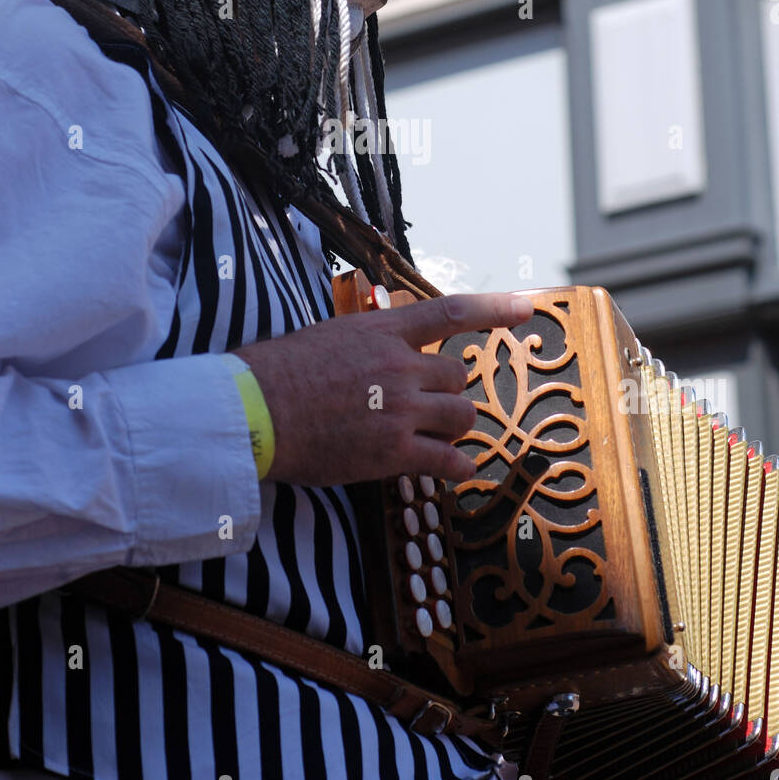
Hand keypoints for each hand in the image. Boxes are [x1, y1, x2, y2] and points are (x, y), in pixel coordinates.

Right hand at [232, 291, 531, 486]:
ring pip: (461, 415)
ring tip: (433, 436)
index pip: (451, 312)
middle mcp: (399, 365)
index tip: (525, 308)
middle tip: (430, 406)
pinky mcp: (393, 452)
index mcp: (383, 329)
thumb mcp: (330, 335)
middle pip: (459, 376)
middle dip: (450, 392)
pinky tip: (454, 471)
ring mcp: (399, 409)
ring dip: (453, 427)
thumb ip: (370, 340)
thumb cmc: (279, 373)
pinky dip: (457, 467)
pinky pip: (448, 460)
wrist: (252, 411)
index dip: (494, 309)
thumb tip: (390, 347)